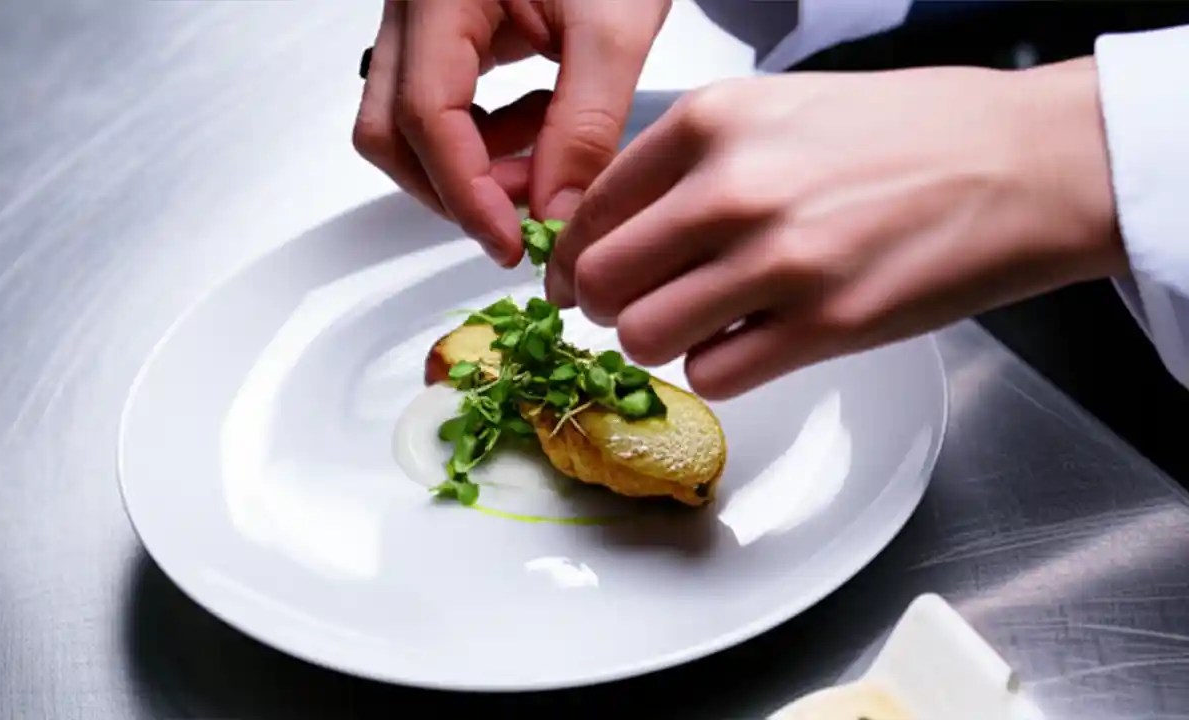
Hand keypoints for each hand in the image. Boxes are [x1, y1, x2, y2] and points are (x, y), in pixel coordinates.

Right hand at [353, 0, 670, 266]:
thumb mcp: (616, 27)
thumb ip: (585, 126)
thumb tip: (556, 215)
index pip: (426, 115)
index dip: (466, 191)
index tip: (511, 241)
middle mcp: (411, 6)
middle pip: (390, 130)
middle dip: (454, 187)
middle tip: (525, 215)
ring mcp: (420, 19)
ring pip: (405, 124)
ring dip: (470, 165)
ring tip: (547, 153)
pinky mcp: (443, 31)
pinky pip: (437, 104)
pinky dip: (483, 137)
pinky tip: (540, 122)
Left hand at [548, 58, 1125, 399]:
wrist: (1025, 162)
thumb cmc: (910, 132)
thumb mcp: (779, 108)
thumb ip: (692, 163)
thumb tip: (621, 223)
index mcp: (713, 122)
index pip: (592, 208)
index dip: (574, 256)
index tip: (579, 276)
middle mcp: (733, 188)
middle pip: (601, 278)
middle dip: (602, 305)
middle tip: (626, 309)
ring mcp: (778, 260)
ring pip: (642, 336)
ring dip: (654, 343)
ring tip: (691, 328)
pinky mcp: (825, 325)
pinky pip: (712, 374)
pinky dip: (716, 369)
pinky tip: (747, 343)